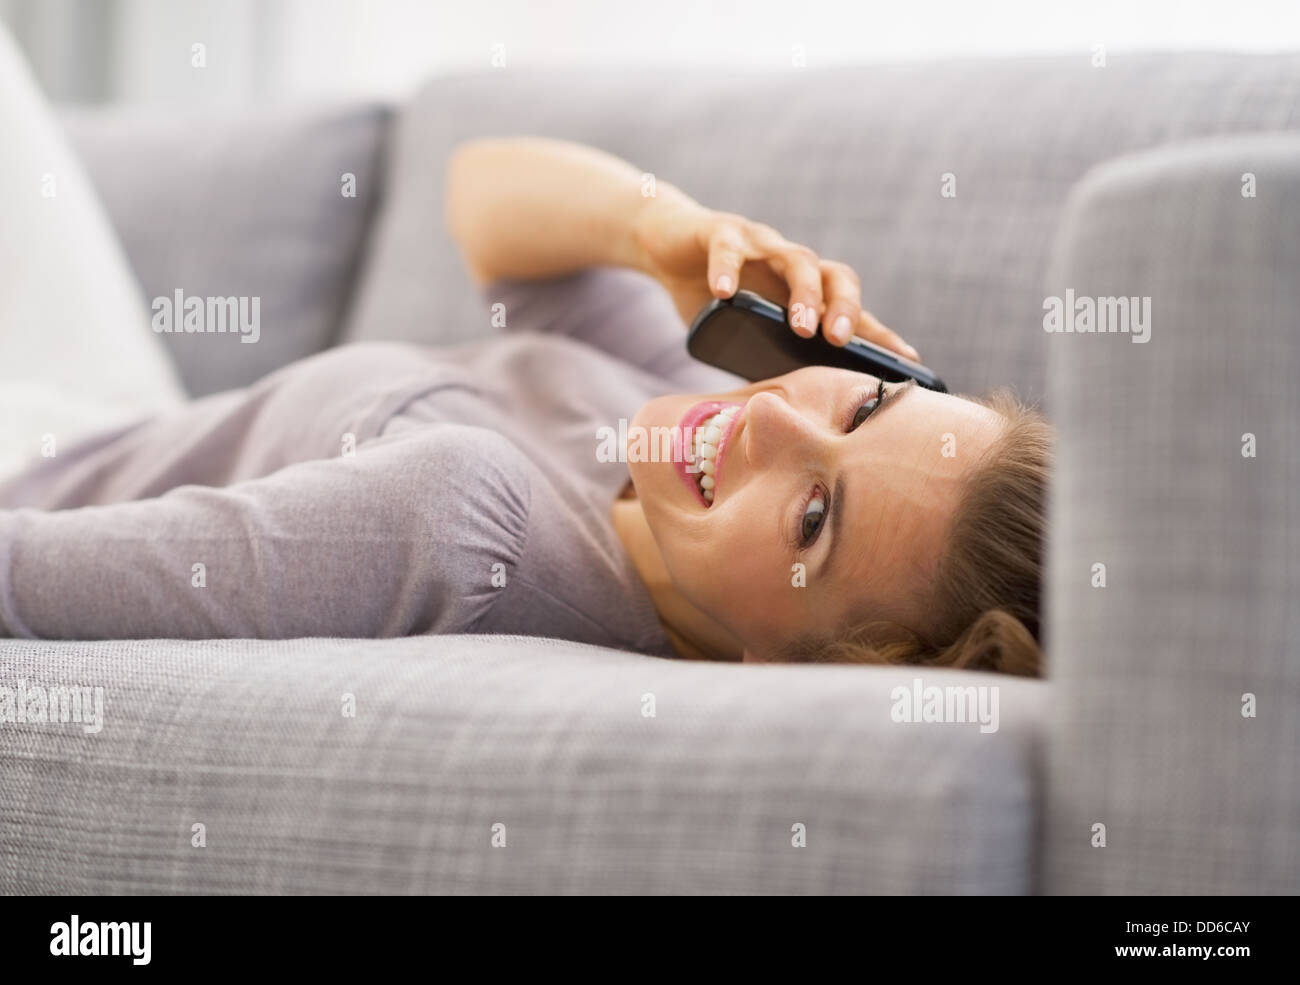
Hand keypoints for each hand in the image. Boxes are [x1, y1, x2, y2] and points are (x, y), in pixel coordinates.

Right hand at [633, 196, 919, 360]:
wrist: (669, 246)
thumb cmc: (714, 294)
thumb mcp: (745, 331)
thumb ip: (768, 356)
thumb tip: (786, 405)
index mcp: (804, 291)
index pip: (852, 312)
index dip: (880, 334)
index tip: (909, 360)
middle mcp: (792, 264)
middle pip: (836, 277)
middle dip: (845, 309)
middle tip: (841, 341)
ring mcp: (761, 245)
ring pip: (797, 261)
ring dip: (803, 294)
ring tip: (799, 327)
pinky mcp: (721, 232)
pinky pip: (729, 249)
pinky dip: (728, 269)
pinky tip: (725, 293)